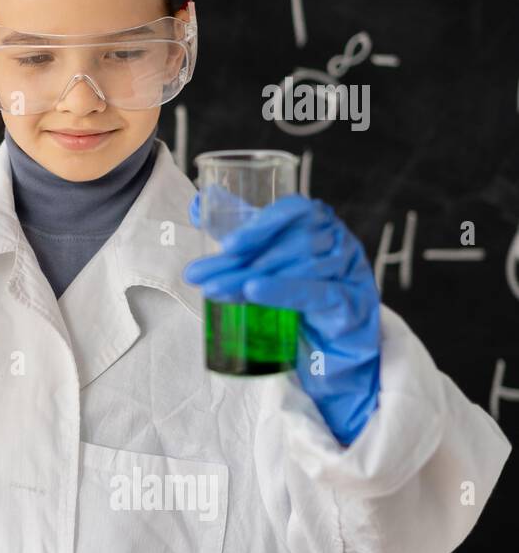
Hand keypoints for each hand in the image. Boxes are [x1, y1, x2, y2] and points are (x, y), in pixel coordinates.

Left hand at [182, 193, 381, 445]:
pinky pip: (321, 294)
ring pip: (302, 268)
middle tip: (200, 275)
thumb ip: (239, 235)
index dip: (259, 225)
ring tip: (215, 289)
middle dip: (240, 261)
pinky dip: (285, 291)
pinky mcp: (354, 305)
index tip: (225, 244)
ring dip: (252, 277)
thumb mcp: (267, 261)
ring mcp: (351, 272)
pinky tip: (255, 292)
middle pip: (290, 244)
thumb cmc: (299, 295)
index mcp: (319, 223)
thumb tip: (198, 205)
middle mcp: (339, 242)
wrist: (336, 347)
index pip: (293, 211)